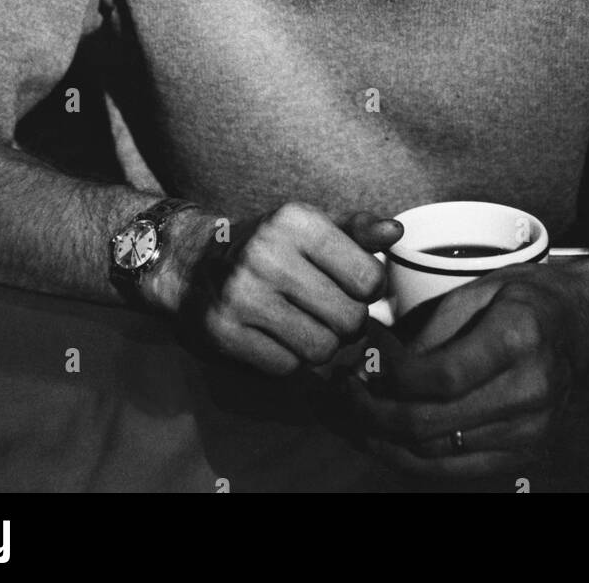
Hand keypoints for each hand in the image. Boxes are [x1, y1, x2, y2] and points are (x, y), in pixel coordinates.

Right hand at [166, 203, 402, 375]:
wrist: (192, 265)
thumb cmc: (268, 245)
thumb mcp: (310, 226)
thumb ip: (357, 230)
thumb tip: (396, 231)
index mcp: (294, 221)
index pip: (369, 279)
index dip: (370, 290)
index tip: (354, 286)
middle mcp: (266, 254)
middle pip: (349, 320)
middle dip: (349, 323)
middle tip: (332, 313)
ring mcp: (241, 296)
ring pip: (321, 349)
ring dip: (322, 344)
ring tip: (307, 326)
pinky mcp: (224, 332)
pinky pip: (287, 367)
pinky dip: (290, 359)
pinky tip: (277, 337)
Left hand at [344, 262, 588, 480]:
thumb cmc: (534, 298)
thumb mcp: (483, 287)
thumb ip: (433, 326)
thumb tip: (381, 364)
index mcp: (519, 340)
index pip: (437, 377)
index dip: (388, 372)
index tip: (361, 353)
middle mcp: (529, 393)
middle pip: (430, 425)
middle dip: (370, 414)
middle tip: (338, 393)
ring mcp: (532, 432)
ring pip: (436, 455)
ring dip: (382, 441)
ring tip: (349, 416)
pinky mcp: (528, 454)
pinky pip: (456, 469)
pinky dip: (413, 457)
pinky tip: (385, 437)